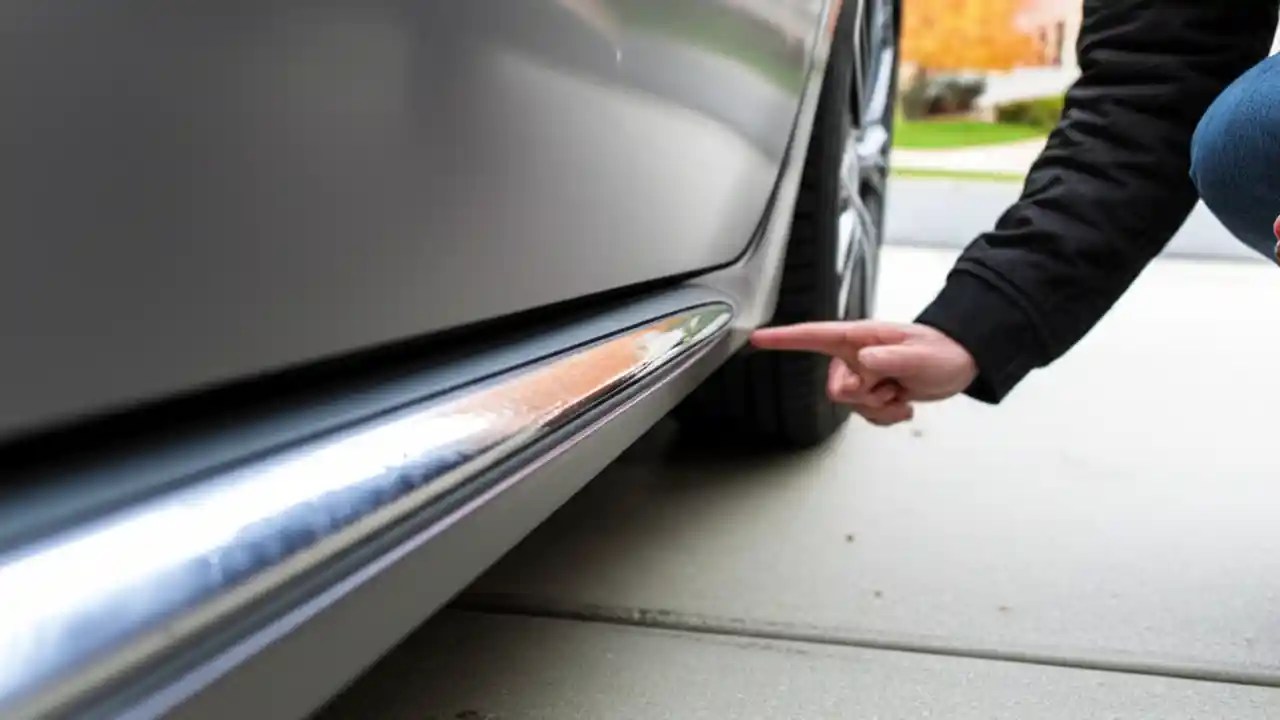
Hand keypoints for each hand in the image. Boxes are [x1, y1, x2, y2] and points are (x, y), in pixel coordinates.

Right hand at [750, 321, 977, 425]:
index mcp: (859, 338)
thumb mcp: (919, 356)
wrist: (959, 364)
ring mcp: (863, 375)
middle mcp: (855, 356)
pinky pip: (866, 417)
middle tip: (892, 388)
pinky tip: (903, 402)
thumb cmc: (941, 351)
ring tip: (902, 392)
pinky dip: (887, 416)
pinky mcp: (872, 393)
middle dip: (864, 397)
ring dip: (880, 408)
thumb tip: (863, 362)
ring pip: (851, 406)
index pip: (813, 336)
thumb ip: (890, 359)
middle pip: (836, 388)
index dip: (784, 338)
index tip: (758, 337)